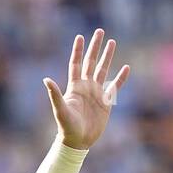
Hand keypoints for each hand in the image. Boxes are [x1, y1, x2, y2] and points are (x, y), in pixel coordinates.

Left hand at [43, 29, 130, 149]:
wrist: (78, 141)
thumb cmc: (67, 127)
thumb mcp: (60, 109)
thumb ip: (55, 94)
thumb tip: (46, 79)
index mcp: (75, 86)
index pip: (77, 64)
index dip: (78, 51)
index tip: (80, 36)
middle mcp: (86, 86)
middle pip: (91, 62)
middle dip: (95, 47)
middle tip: (100, 31)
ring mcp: (96, 93)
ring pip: (103, 70)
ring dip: (108, 56)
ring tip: (112, 42)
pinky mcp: (106, 102)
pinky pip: (115, 87)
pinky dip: (121, 78)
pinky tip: (126, 68)